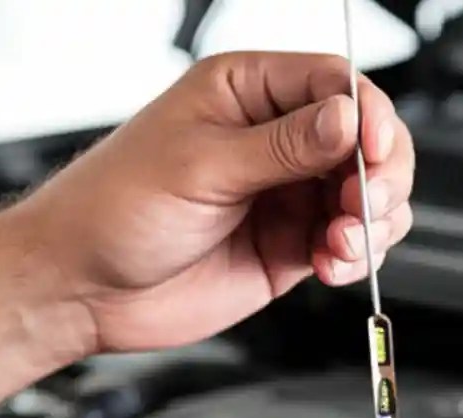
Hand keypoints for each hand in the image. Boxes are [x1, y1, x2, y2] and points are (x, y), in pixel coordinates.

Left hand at [12, 51, 414, 351]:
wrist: (82, 288)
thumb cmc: (112, 209)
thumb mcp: (201, 167)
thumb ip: (282, 147)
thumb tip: (347, 119)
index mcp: (246, 92)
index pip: (336, 83)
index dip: (369, 116)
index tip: (375, 153)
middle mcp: (274, 138)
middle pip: (366, 141)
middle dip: (380, 176)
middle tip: (364, 207)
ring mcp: (285, 194)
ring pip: (368, 196)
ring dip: (372, 222)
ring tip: (340, 245)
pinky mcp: (290, 246)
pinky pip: (350, 243)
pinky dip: (357, 256)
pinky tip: (332, 266)